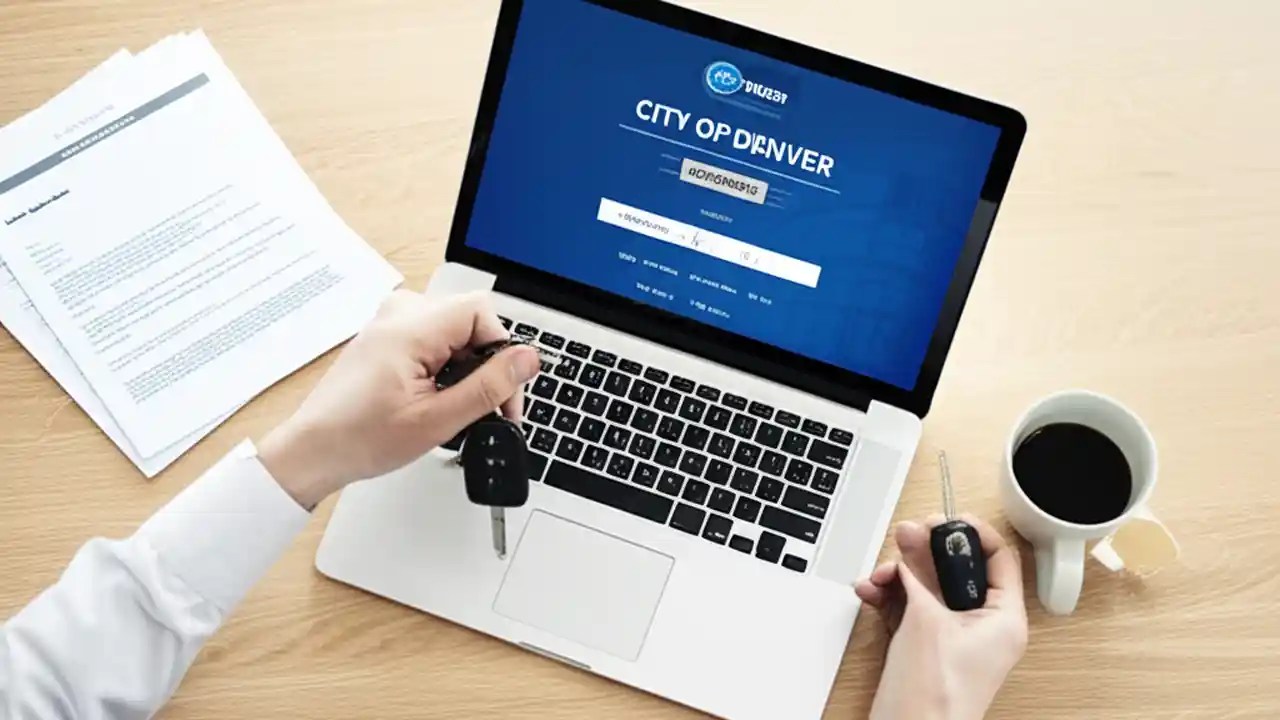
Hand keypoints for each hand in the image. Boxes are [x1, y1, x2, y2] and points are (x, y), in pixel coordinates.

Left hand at [257, 289, 540, 508]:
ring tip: (452, 407)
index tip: (504, 391)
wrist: (314, 450)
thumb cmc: (359, 438)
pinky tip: (436, 398)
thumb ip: (489, 386)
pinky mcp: (388, 336)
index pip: (482, 312)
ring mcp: (391, 323)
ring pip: (456, 331)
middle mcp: (399, 314)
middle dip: (486, 364)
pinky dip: (447, 367)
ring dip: (466, 368)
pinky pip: (435, 338)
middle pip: (471, 321)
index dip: (502, 351)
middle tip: (485, 408)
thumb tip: (526, 360)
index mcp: (410, 327)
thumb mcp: (437, 419)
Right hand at [855, 515, 1027, 719]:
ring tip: (880, 574)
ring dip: (899, 575)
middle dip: (924, 553)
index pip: (999, 559)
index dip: (974, 533)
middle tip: (904, 536)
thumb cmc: (934, 697)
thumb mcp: (925, 619)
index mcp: (1004, 619)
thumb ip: (918, 573)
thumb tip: (913, 537)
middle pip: (956, 571)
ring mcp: (952, 637)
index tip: (947, 518)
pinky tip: (871, 591)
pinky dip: (890, 596)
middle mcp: (983, 626)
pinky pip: (909, 608)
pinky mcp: (926, 647)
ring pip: (927, 587)